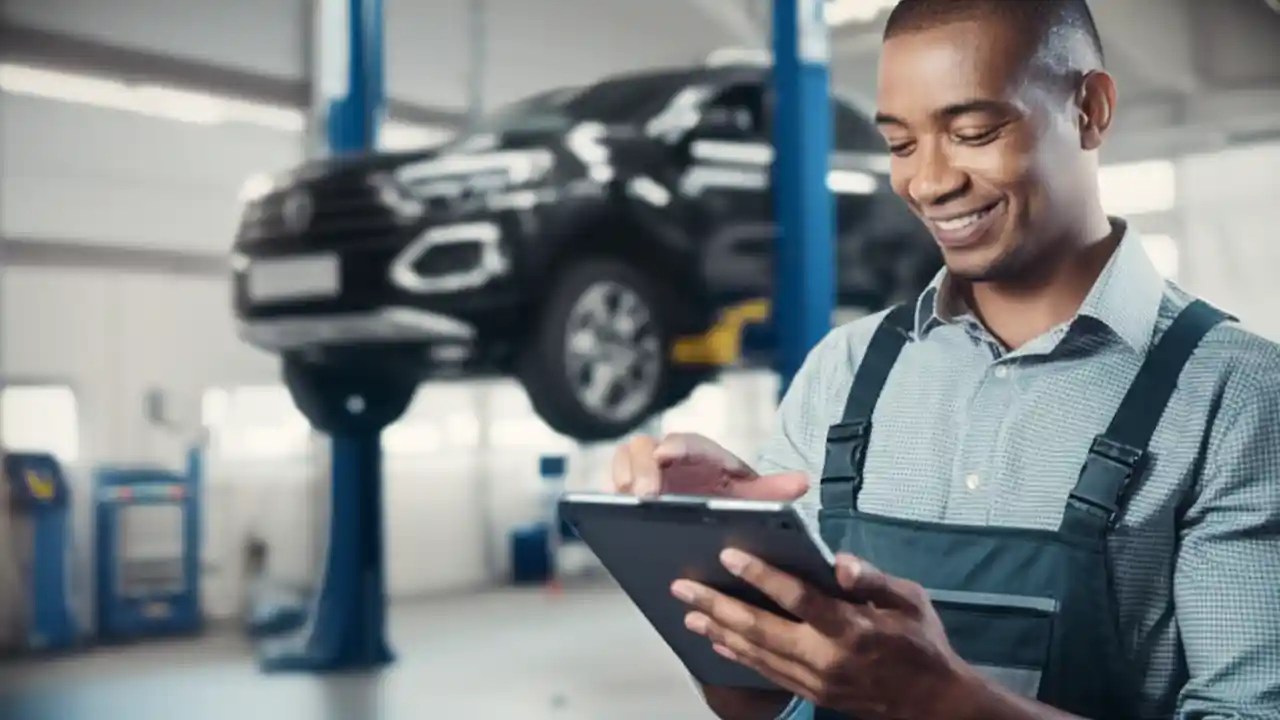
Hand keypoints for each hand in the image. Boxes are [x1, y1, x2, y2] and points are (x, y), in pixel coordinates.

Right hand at [610, 432, 807, 500]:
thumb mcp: (751, 497)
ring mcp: (643, 472)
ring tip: (624, 502)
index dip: (677, 447)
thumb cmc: (730, 498)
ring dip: (621, 477)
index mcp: (700, 454)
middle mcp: (667, 456)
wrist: (711, 510)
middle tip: (643, 495)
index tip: (667, 455)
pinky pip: (612, 488)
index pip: (687, 443)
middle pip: (645, 447)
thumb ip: (774, 490)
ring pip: (623, 461)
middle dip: (641, 467)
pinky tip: (613, 520)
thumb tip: (802, 482)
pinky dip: (610, 498)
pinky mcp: (627, 490)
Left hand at [672, 549, 986, 719]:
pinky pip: (767, 673)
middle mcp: (827, 657)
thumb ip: (873, 579)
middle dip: (718, 607)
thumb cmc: (920, 642)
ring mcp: (816, 680)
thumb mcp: (910, 601)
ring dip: (720, 632)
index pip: (798, 599)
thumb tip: (840, 560)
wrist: (932, 702)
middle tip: (683, 588)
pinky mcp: (812, 693)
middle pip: (762, 629)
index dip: (761, 576)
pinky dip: (738, 657)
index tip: (728, 555)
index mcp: (852, 629)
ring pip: (757, 654)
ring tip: (688, 614)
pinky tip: (717, 642)